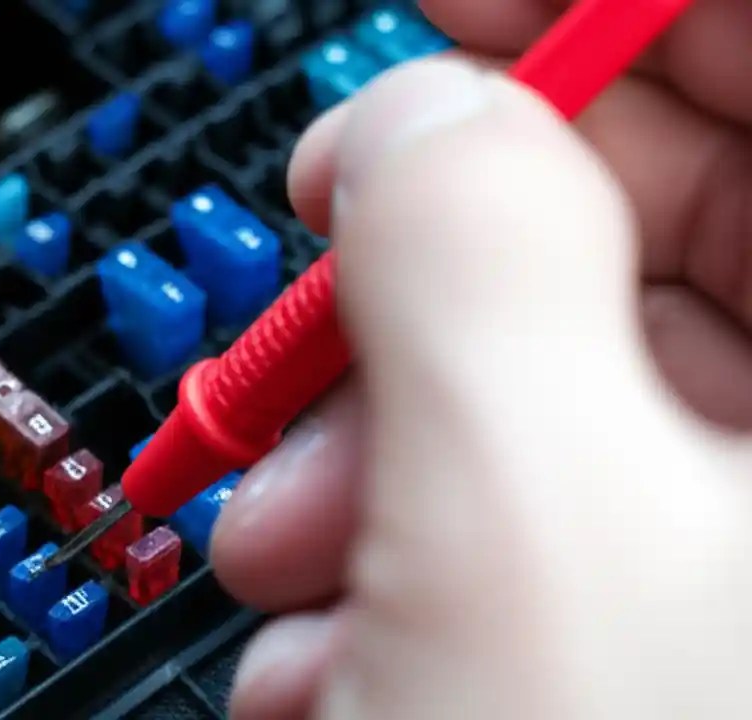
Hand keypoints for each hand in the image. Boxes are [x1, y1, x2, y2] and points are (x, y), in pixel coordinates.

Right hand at [211, 0, 751, 716]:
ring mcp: (730, 557)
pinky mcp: (641, 631)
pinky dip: (397, 544)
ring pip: (556, 378)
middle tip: (325, 230)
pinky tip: (342, 637)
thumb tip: (413, 124)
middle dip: (451, 237)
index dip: (623, 10)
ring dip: (374, 433)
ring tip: (288, 537)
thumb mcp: (522, 516)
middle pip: (664, 223)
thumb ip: (468, 253)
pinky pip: (520, 507)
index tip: (457, 8)